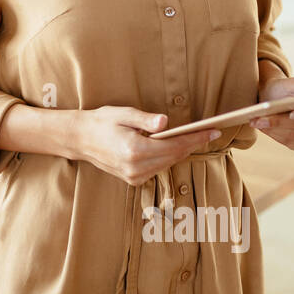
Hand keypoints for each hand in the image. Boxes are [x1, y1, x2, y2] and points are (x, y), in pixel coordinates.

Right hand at [73, 106, 223, 186]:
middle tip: (209, 133)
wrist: (80, 139)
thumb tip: (165, 123)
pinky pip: (158, 168)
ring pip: (168, 164)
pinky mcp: (133, 180)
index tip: (213, 132)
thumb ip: (145, 119)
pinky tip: (171, 147)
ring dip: (180, 152)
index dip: (196, 139)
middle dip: (192, 145)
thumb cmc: (101, 122)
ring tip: (194, 138)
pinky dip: (167, 158)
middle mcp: (135, 168)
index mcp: (134, 150)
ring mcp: (134, 176)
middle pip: (174, 156)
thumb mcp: (123, 114)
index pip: (174, 145)